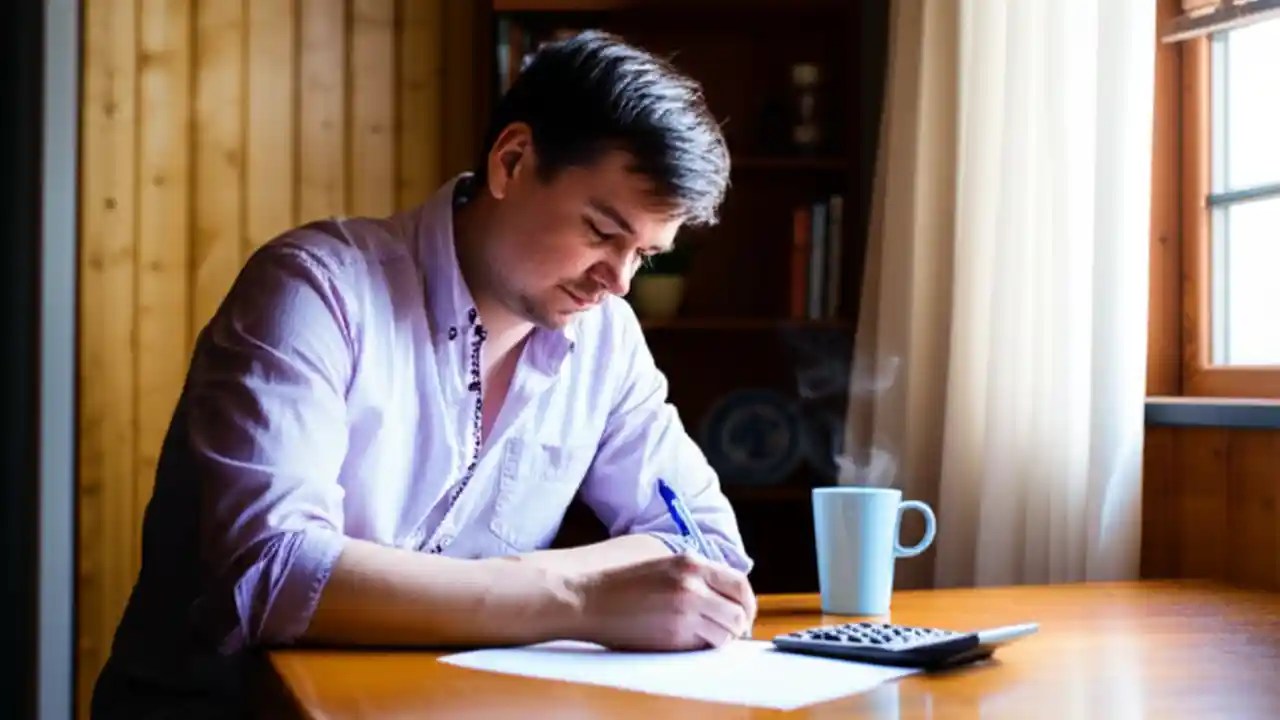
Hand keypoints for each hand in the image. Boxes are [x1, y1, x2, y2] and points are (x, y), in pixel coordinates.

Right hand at [569, 551, 756, 650]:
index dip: (747, 603)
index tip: (743, 613)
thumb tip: (726, 595)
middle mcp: (692, 587)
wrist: (586, 599)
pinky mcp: (672, 638)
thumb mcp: (663, 563)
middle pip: (739, 614)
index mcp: (691, 563)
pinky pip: (702, 648)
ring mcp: (683, 614)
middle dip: (737, 625)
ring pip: (725, 636)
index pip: (740, 585)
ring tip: (701, 634)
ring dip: (719, 639)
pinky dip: (700, 647)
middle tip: (725, 630)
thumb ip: (696, 574)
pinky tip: (684, 639)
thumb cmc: (621, 582)